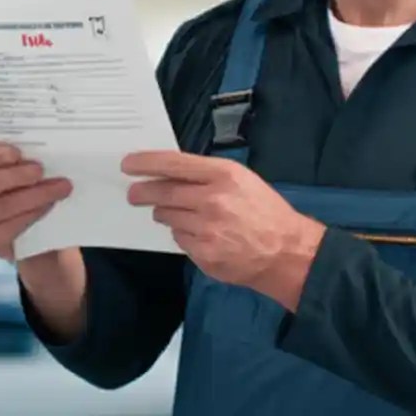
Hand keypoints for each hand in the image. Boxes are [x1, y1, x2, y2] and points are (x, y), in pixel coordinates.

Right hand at [0, 143, 72, 261]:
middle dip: (16, 175)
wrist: (30, 232)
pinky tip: (47, 206)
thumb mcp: (21, 169)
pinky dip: (31, 215)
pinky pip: (8, 228)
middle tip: (40, 171)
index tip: (18, 153)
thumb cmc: (23, 190)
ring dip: (34, 196)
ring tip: (58, 189)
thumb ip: (23, 159)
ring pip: (1, 206)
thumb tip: (41, 152)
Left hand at [123, 151, 326, 309]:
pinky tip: (200, 235)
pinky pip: (179, 239)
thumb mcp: (242, 180)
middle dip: (142, 193)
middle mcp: (212, 200)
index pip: (173, 164)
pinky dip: (183, 235)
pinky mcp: (203, 253)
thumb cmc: (265, 212)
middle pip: (163, 193)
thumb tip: (171, 173)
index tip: (129, 164)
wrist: (286, 252)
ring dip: (166, 214)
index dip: (146, 163)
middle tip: (134, 194)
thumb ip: (208, 176)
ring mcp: (206, 229)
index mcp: (223, 175)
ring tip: (181, 215)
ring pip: (167, 217)